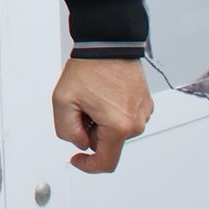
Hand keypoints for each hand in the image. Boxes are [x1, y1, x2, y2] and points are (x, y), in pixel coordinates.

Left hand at [51, 57, 153, 173]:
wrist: (107, 43)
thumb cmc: (89, 67)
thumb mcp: (63, 101)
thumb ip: (67, 131)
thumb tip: (81, 142)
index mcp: (119, 126)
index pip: (106, 163)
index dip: (88, 165)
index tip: (77, 158)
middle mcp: (136, 123)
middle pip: (108, 143)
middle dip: (91, 131)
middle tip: (82, 108)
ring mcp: (143, 113)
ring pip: (116, 130)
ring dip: (101, 121)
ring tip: (94, 97)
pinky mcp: (145, 104)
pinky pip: (124, 117)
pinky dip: (111, 112)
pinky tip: (104, 94)